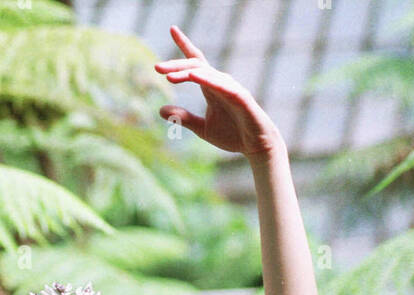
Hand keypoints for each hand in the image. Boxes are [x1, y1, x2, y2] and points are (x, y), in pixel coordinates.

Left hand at [155, 24, 282, 161]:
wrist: (256, 146)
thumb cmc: (233, 135)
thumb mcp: (202, 128)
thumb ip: (183, 118)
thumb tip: (160, 110)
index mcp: (210, 87)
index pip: (195, 63)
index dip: (184, 45)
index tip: (172, 29)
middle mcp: (219, 82)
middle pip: (195, 66)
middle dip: (176, 65)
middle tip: (157, 68)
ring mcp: (231, 88)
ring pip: (206, 74)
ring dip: (187, 73)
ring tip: (169, 76)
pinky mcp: (240, 97)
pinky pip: (223, 86)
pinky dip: (208, 80)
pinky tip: (194, 77)